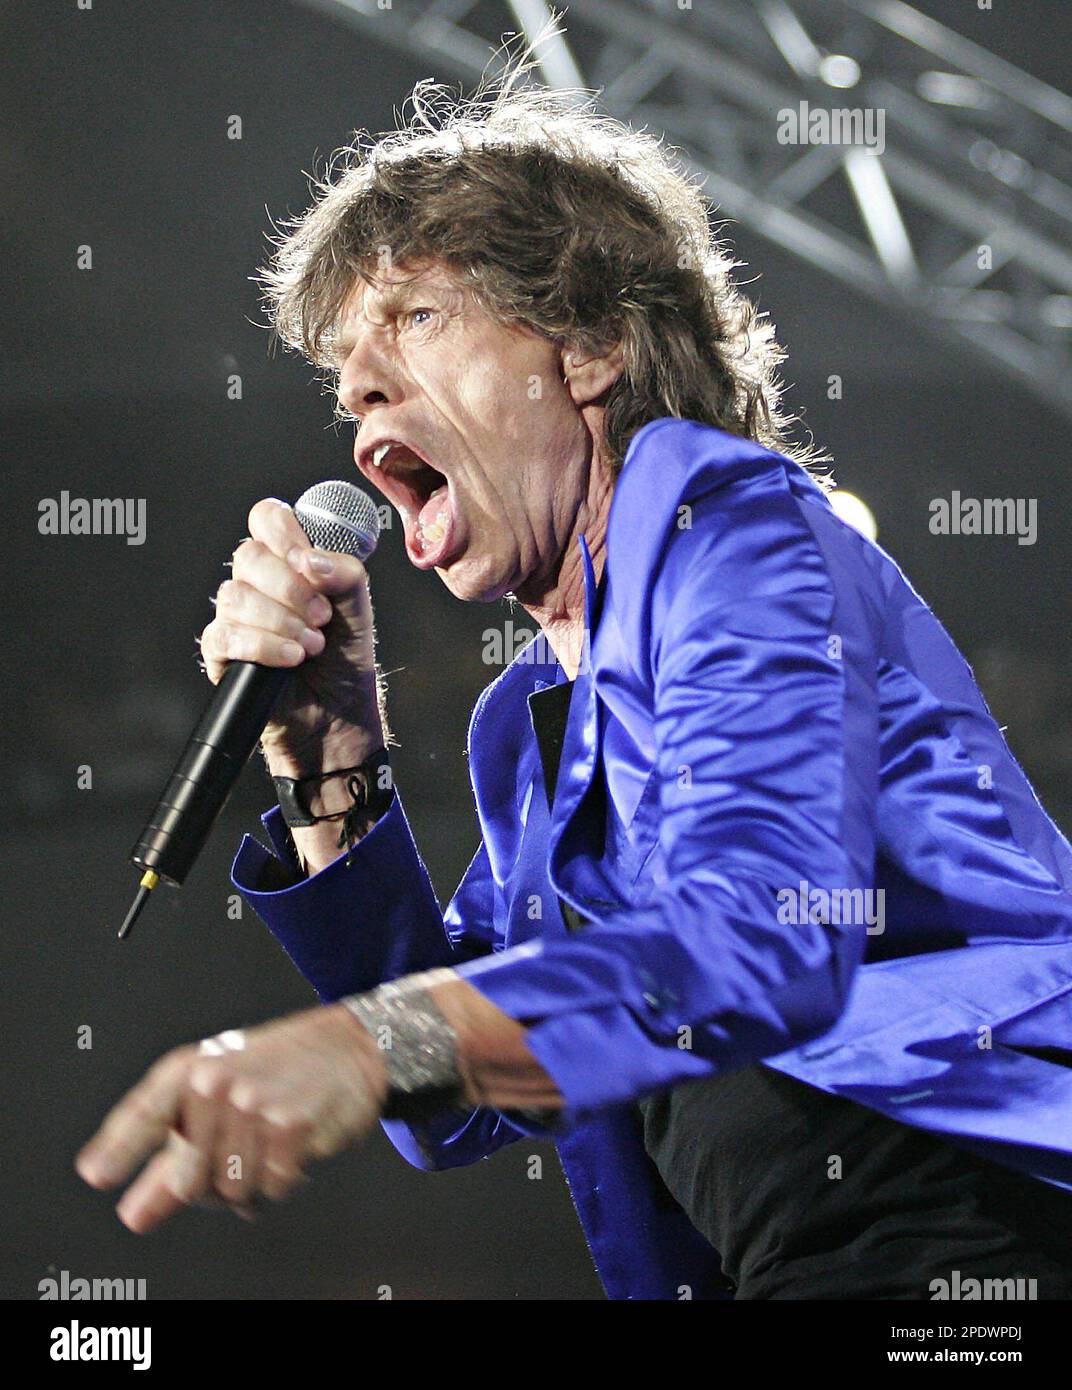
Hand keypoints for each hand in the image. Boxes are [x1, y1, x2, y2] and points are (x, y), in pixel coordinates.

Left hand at [75, 1005, 387, 1232]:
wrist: (348, 1046)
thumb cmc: (273, 1072)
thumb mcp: (216, 1099)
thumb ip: (173, 1157)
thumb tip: (135, 1215)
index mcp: (188, 1071)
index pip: (145, 1115)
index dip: (119, 1148)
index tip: (96, 1175)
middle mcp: (215, 1082)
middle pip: (190, 1182)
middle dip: (210, 1188)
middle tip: (236, 1158)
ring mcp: (253, 1102)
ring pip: (234, 1191)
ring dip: (253, 1184)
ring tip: (270, 1144)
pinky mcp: (291, 1124)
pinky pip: (273, 1187)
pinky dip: (284, 1179)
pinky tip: (294, 1146)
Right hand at [199, 497, 385, 772]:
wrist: (338, 714)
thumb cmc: (344, 658)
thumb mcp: (358, 607)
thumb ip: (344, 571)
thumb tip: (309, 559)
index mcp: (288, 561)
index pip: (267, 519)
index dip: (283, 532)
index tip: (307, 561)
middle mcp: (256, 583)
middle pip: (249, 556)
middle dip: (291, 588)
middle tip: (322, 617)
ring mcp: (235, 616)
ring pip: (235, 596)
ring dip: (283, 621)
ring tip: (312, 646)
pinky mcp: (221, 651)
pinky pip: (227, 634)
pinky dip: (265, 645)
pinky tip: (292, 658)